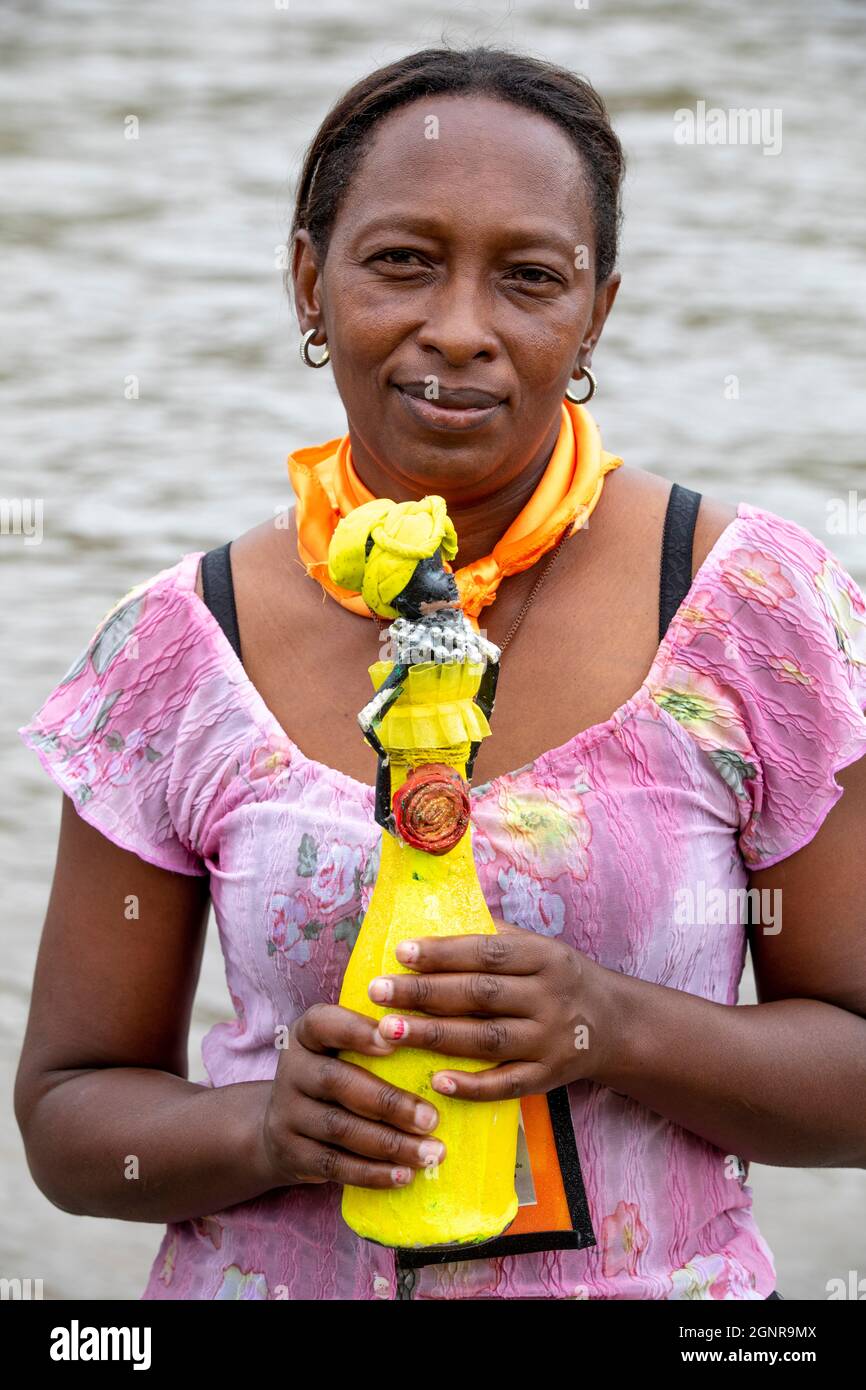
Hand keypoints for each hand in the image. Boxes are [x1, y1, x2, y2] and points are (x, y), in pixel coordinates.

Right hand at [260, 1003, 446, 1189]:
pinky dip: (372, 1173)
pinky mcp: (292, 1154)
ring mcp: (288, 1114)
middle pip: (336, 1082)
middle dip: (388, 1102)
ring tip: (430, 1153)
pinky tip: (404, 1176)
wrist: (282, 1128)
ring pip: (339, 1129)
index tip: (394, 1042)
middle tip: (431, 1119)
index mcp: (306, 1035)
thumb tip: (434, 1041)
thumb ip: (377, 1041)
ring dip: (389, 1144)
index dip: (356, 1031)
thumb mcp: (340, 1050)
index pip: (323, 1023)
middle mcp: (292, 1070)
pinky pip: (334, 1165)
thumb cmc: (334, 1077)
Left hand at [365, 920, 613, 1100]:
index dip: (443, 952)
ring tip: (388, 1031)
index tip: (401, 952)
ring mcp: (551, 1041)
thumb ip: (494, 939)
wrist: (615, 1025)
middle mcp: (550, 998)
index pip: (488, 952)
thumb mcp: (540, 949)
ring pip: (486, 1038)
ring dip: (434, 1036)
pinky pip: (507, 1083)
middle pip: (480, 994)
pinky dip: (472, 1086)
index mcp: (546, 957)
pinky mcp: (550, 1078)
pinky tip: (437, 1081)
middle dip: (424, 992)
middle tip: (377, 990)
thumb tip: (433, 922)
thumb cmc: (560, 979)